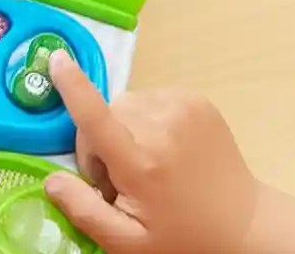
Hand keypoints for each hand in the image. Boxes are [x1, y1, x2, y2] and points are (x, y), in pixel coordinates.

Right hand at [45, 51, 259, 253]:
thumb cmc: (178, 235)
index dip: (73, 87)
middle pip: (107, 113)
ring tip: (144, 161)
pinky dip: (147, 118)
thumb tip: (51, 179)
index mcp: (142, 163)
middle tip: (120, 178)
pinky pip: (150, 98)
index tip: (56, 60)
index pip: (98, 118)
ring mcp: (184, 108)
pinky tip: (163, 147)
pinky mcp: (196, 100)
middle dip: (101, 140)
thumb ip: (85, 211)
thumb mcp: (127, 242)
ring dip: (124, 127)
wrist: (242, 224)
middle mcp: (163, 127)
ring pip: (127, 103)